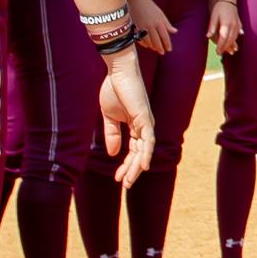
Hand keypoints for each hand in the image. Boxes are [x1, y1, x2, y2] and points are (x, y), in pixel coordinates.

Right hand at [97, 55, 157, 188]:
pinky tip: (143, 166)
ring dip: (137, 167)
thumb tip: (113, 154)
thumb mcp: (109, 117)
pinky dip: (146, 154)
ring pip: (145, 151)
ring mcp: (146, 123)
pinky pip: (148, 140)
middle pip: (140, 154)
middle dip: (132, 170)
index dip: (126, 165)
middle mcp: (144, 126)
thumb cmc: (113, 90)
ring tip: (130, 181)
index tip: (118, 178)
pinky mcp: (145, 118)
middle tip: (125, 185)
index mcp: (135, 126)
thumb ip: (111, 134)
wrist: (117, 73)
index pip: (133, 150)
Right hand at [132, 0, 175, 56]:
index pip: (165, 36)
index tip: (169, 49)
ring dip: (152, 46)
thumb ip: (167, 24)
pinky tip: (146, 46)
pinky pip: (139, 38)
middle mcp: (151, 25)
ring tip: (155, 49)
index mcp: (159, 22)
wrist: (137, 0)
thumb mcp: (161, 15)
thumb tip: (175, 31)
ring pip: (147, 41)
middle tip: (162, 52)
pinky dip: (143, 43)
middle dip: (160, 47)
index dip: (167, 44)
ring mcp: (142, 27)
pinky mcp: (134, 27)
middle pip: (156, 40)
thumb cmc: (151, 7)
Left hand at [208, 0, 242, 55]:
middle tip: (220, 53)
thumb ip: (212, 27)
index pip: (223, 38)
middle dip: (225, 48)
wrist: (228, 0)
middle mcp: (233, 26)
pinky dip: (235, 40)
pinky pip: (237, 35)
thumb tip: (208, 36)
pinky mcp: (239, 24)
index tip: (217, 52)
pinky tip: (235, 44)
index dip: (220, 46)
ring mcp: (237, 25)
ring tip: (228, 52)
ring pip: (234, 38)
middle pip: (229, 40)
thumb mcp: (213, 16)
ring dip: (231, 45)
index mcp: (226, 24)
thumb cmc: (219, 8)